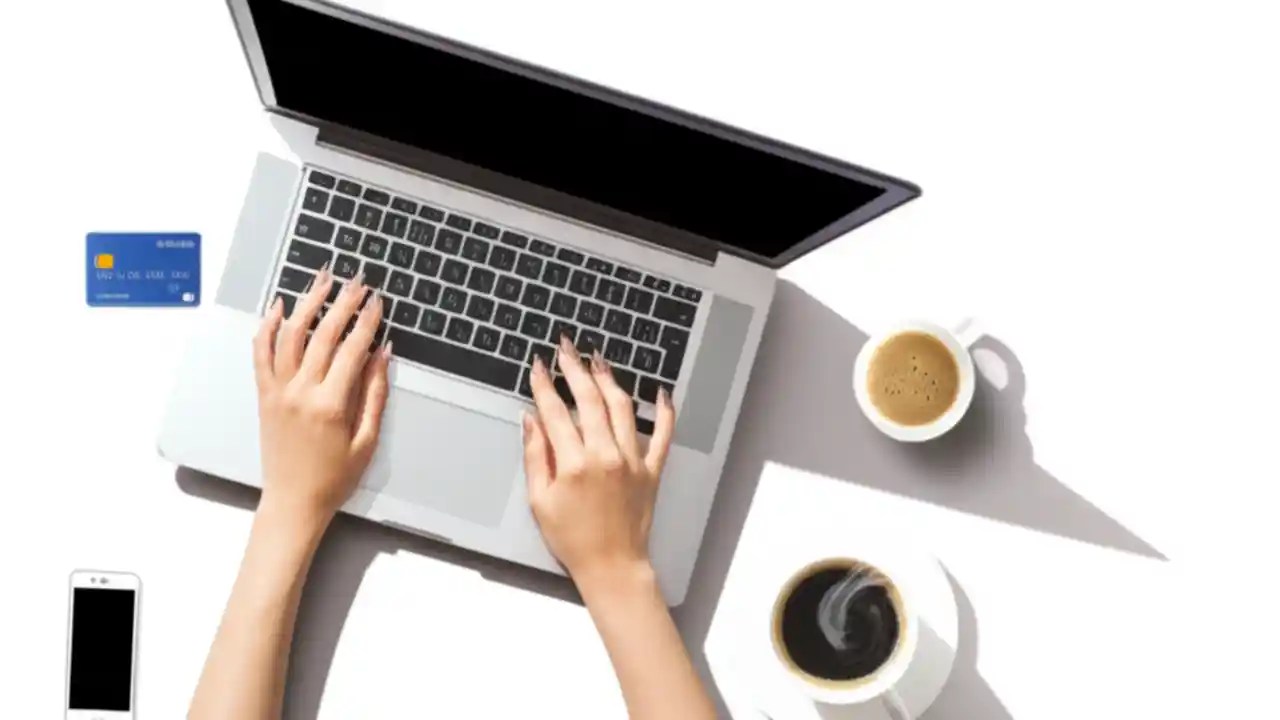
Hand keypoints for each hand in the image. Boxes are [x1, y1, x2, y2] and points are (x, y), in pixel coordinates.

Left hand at [252, 268, 390, 527]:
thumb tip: (383, 353)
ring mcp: (278, 392)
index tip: (377, 301)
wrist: (293, 502)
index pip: (353, 349)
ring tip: (321, 281)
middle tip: (356, 281)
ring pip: (291, 335)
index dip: (368, 321)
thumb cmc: (334, 478)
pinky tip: (278, 308)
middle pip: (324, 334)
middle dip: (343, 303)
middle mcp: (301, 392)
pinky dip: (267, 327)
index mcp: (331, 405)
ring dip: (307, 304)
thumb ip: (375, 393)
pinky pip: (261, 354)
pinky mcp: (264, 395)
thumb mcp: (367, 439)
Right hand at [522, 335, 675, 586]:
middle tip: (566, 347)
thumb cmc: (572, 540)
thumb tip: (530, 419)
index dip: (545, 385)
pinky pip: (663, 434)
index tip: (539, 365)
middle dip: (575, 368)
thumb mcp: (539, 501)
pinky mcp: (651, 470)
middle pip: (589, 399)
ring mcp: (632, 461)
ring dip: (609, 378)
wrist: (612, 566)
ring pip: (622, 407)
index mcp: (574, 464)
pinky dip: (664, 411)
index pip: (555, 412)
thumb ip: (535, 456)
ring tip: (598, 359)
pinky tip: (661, 392)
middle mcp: (605, 456)